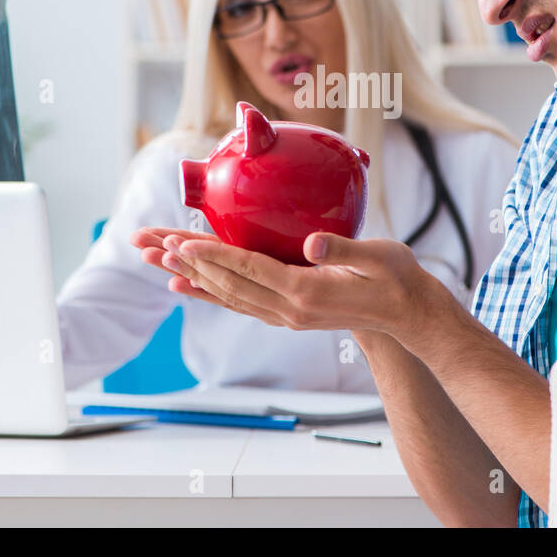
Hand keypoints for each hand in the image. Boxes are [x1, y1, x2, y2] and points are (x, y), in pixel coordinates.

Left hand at [134, 226, 442, 343]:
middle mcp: (290, 308)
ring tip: (155, 261)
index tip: (179, 242)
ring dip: (189, 277)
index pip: (249, 269)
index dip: (213, 255)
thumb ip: (343, 248)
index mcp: (307, 291)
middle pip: (227, 283)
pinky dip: (209, 293)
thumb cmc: (397, 278)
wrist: (407, 315)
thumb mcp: (379, 256)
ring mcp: (287, 315)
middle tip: (149, 244)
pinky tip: (186, 285)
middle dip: (185, 261)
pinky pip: (239, 303)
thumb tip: (312, 243)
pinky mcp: (288, 314)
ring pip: (227, 296)